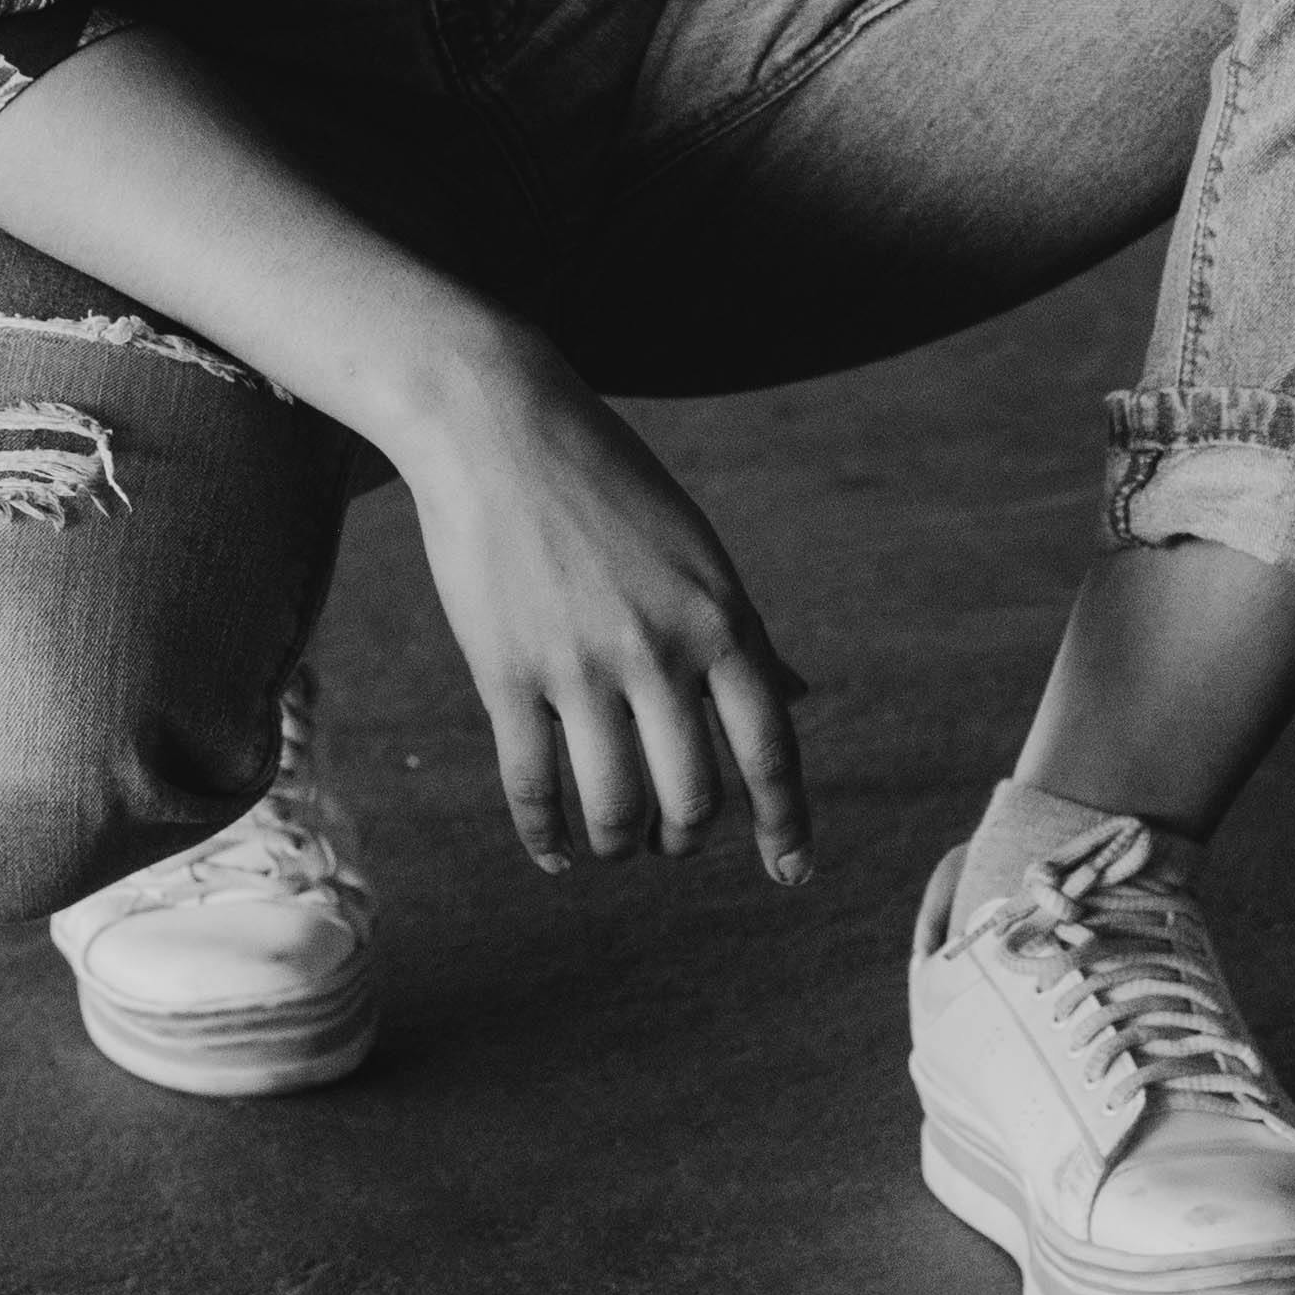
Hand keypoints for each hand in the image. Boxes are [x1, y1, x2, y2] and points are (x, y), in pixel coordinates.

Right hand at [394, 329, 813, 886]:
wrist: (498, 421)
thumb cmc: (605, 479)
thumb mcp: (696, 547)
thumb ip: (741, 631)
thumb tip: (797, 697)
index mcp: (719, 615)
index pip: (769, 748)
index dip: (784, 823)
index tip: (791, 873)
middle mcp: (658, 649)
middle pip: (693, 799)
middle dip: (685, 838)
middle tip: (671, 839)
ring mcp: (579, 666)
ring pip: (617, 810)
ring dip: (622, 845)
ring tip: (617, 843)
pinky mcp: (505, 673)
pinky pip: (534, 789)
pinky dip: (548, 839)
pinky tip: (556, 853)